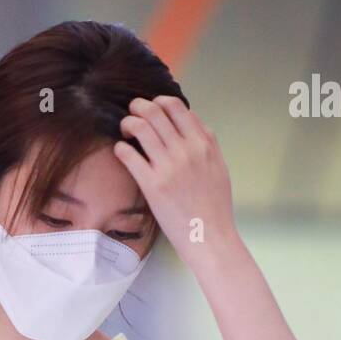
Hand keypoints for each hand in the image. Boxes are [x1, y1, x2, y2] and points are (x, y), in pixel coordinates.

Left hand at [114, 96, 238, 272]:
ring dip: (128, 123)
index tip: (152, 107)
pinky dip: (121, 148)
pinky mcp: (153, 186)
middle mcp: (186, 150)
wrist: (210, 237)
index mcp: (203, 143)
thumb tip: (194, 122)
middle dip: (138, 107)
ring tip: (125, 130)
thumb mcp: (219, 167)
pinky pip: (129, 155)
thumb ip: (208, 142)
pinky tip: (120, 151)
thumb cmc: (215, 207)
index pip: (176, 107)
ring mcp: (168, 167)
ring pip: (140, 128)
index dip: (159, 102)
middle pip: (155, 112)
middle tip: (132, 113)